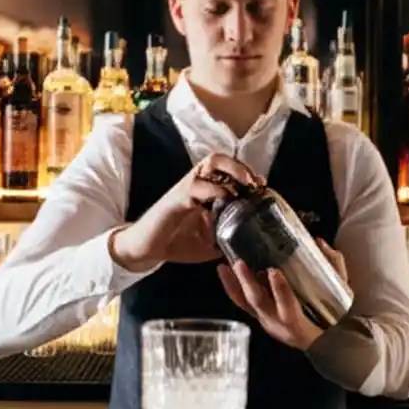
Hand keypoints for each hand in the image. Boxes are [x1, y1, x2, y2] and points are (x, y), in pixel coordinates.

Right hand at [110, 153, 263, 271]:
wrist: (146, 249)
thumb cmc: (176, 243)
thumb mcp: (209, 244)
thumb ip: (226, 239)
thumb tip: (248, 246)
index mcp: (204, 192)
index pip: (226, 171)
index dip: (245, 174)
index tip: (262, 186)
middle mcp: (196, 184)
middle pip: (218, 159)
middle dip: (240, 166)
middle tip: (255, 181)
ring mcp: (185, 189)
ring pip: (209, 164)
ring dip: (231, 170)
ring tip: (246, 183)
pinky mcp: (176, 199)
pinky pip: (197, 187)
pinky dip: (214, 192)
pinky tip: (226, 202)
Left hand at [217, 239, 348, 350]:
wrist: (326, 344)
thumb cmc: (333, 317)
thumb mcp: (341, 294)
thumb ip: (333, 267)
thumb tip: (319, 242)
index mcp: (299, 324)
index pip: (288, 309)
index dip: (280, 291)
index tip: (274, 272)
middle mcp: (278, 324)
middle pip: (260, 305)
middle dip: (248, 283)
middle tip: (240, 263)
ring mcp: (266, 321)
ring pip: (245, 304)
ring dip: (233, 284)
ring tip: (224, 265)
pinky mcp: (259, 317)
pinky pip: (242, 303)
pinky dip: (232, 287)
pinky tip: (224, 272)